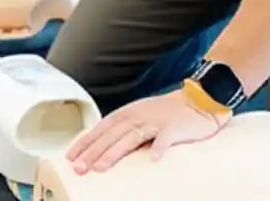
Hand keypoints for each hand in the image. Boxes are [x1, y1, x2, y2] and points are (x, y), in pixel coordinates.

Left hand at [65, 89, 229, 173]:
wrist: (199, 100)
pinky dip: (159, 149)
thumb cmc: (167, 112)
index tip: (71, 157)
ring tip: (101, 168)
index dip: (85, 143)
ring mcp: (155, 122)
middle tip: (79, 168)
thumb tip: (102, 145)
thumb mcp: (140, 115)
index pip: (100, 129)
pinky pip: (165, 139)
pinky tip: (153, 160)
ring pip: (129, 139)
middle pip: (110, 136)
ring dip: (113, 153)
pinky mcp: (174, 129)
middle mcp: (137, 116)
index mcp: (127, 113)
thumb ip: (123, 128)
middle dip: (92, 153)